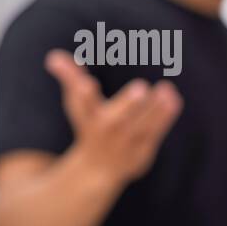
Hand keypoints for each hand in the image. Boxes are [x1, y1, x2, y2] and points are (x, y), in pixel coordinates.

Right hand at [45, 49, 183, 186]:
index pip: (81, 106)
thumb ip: (70, 79)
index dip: (82, 94)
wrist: (99, 169)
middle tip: (140, 87)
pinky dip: (164, 116)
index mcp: (86, 118)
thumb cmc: (88, 126)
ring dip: (155, 108)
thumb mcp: (77, 104)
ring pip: (140, 126)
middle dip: (127, 104)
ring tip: (166, 88)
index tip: (86, 83)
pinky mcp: (142, 151)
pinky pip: (154, 132)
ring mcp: (124, 144)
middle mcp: (104, 133)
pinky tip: (173, 98)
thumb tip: (54, 56)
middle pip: (115, 119)